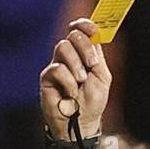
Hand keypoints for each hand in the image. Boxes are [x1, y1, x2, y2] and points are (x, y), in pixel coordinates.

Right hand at [40, 18, 110, 141]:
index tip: (89, 28)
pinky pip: (57, 68)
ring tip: (81, 82)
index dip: (85, 24)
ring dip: (76, 65)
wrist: (81, 123)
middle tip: (91, 64)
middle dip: (84, 47)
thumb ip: (98, 55)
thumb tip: (94, 34)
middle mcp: (69, 56)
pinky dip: (68, 81)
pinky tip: (70, 93)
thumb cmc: (92, 102)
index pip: (81, 30)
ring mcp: (57, 64)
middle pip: (73, 35)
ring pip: (63, 47)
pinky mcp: (47, 77)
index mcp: (84, 53)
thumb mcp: (102, 77)